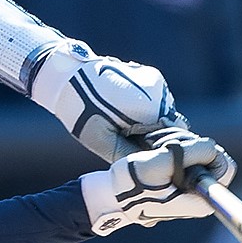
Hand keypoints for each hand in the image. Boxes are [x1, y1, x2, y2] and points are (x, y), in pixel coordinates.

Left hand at [28, 42, 182, 159]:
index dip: (160, 148)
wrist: (67, 75)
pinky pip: (156, 98)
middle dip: (155, 134)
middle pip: (171, 123)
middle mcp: (159, 91)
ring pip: (164, 110)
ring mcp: (155, 80)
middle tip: (129, 139)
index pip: (174, 136)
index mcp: (151, 108)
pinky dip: (145, 108)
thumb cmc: (81, 111)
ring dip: (150, 120)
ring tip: (123, 122)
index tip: (143, 154)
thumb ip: (127, 155)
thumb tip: (146, 169)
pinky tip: (124, 109)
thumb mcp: (101, 141)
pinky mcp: (149, 74)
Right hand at [81, 131, 233, 235]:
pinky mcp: (178, 185)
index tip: (183, 151)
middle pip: (211, 159)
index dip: (207, 151)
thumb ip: (195, 152)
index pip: (224, 167)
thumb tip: (214, 149)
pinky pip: (185, 160)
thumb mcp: (163, 162)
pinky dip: (171, 150)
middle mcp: (199, 199)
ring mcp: (189, 193)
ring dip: (177, 145)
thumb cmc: (133, 183)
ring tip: (153, 147)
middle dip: (190, 145)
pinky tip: (154, 149)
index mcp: (201, 200)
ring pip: (197, 156)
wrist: (108, 195)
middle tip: (164, 146)